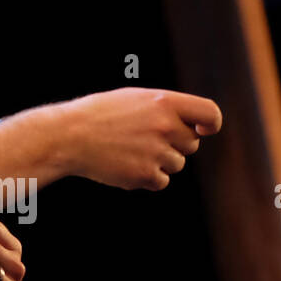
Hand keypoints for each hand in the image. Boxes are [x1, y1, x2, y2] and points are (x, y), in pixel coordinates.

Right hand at [62, 87, 221, 189]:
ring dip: (159, 161)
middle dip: (175, 144)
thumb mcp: (135, 99)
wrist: (70, 135)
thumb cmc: (100, 114)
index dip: (210, 124)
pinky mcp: (145, 175)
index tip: (203, 130)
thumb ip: (166, 109)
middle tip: (146, 139)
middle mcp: (165, 126)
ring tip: (130, 150)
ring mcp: (156, 152)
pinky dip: (147, 177)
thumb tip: (194, 126)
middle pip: (191, 144)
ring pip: (176, 164)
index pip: (210, 114)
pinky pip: (161, 181)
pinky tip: (126, 165)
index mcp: (165, 102)